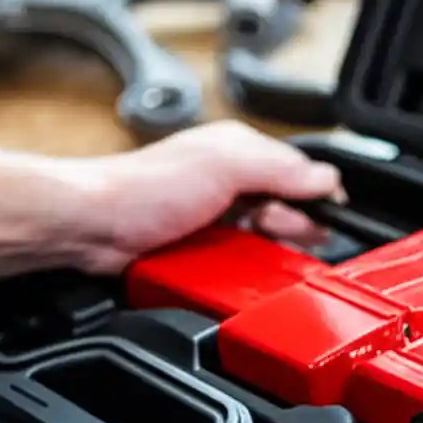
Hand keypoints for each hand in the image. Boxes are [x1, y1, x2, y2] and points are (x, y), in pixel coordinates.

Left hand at [64, 121, 341, 273]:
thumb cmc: (143, 188)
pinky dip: (246, 270)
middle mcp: (233, 183)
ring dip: (268, 251)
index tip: (315, 213)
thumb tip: (328, 179)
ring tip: (248, 247)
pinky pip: (244, 266)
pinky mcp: (208, 252)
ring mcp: (220, 220)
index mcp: (242, 152)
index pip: (303, 173)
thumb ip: (281, 168)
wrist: (95, 228)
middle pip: (291, 211)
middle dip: (290, 225)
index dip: (316, 197)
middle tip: (269, 228)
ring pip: (270, 243)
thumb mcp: (225, 164)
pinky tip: (236, 268)